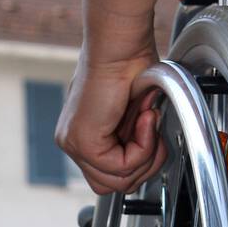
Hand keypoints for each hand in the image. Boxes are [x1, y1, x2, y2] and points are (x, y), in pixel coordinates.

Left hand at [55, 36, 167, 195]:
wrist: (121, 42)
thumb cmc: (130, 63)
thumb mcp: (137, 113)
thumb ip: (137, 139)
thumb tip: (148, 155)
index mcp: (83, 135)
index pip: (109, 176)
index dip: (139, 161)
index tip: (151, 130)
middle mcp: (73, 142)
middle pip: (111, 185)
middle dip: (143, 165)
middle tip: (153, 133)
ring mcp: (74, 143)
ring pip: (118, 181)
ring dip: (145, 155)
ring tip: (148, 122)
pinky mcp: (84, 142)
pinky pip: (121, 167)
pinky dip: (143, 147)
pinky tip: (144, 119)